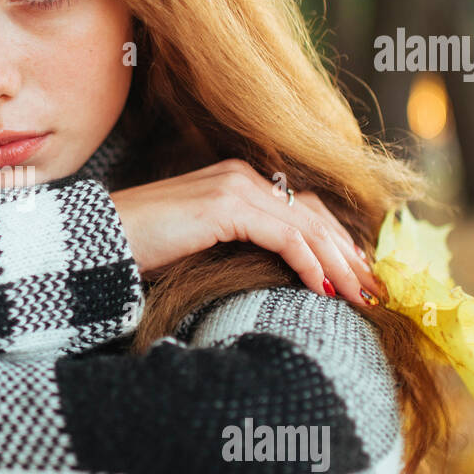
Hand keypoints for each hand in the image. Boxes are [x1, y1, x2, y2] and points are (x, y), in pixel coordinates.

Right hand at [108, 158, 384, 305]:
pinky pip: (284, 237)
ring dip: (338, 264)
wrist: (100, 239)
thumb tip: (280, 274)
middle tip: (374, 290)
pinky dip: (308, 263)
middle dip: (348, 254)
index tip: (357, 274)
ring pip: (307, 227)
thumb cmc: (142, 248)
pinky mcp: (226, 207)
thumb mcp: (201, 245)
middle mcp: (243, 177)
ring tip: (359, 296)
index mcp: (238, 181)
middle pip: (314, 215)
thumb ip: (238, 245)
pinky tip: (321, 289)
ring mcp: (235, 188)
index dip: (336, 241)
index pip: (304, 209)